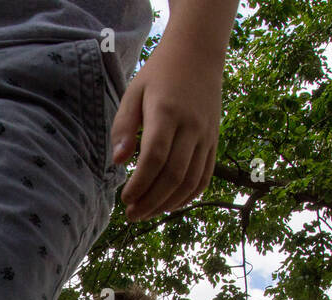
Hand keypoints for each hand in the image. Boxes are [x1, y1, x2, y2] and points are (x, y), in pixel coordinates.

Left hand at [109, 46, 224, 220]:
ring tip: (147, 213)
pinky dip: (188, 196)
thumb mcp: (133, 93)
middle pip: (173, 175)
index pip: (155, 158)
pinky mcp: (214, 141)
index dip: (140, 184)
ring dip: (168, 204)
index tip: (124, 198)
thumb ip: (123, 127)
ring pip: (190, 181)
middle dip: (151, 201)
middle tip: (132, 214)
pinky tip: (170, 204)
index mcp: (167, 113)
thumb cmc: (159, 75)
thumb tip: (118, 162)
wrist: (198, 54)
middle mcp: (191, 127)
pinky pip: (205, 177)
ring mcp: (206, 136)